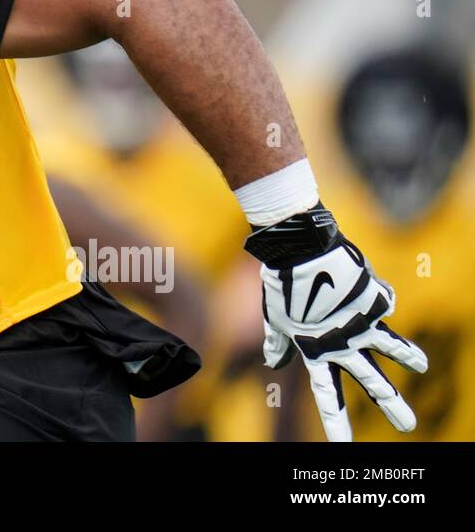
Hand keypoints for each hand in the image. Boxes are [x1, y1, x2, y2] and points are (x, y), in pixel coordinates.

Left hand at [247, 209, 427, 441]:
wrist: (298, 247)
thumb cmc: (281, 281)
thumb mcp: (274, 316)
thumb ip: (277, 342)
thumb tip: (272, 365)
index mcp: (316, 349)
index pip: (327, 394)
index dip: (336, 422)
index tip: (345, 446)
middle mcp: (343, 341)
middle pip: (372, 382)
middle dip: (391, 405)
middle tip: (408, 427)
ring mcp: (362, 321)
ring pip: (392, 347)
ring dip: (408, 356)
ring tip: (422, 366)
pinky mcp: (375, 298)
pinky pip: (383, 302)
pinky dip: (375, 294)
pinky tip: (362, 280)